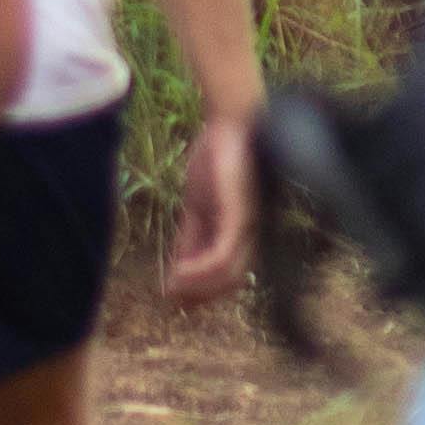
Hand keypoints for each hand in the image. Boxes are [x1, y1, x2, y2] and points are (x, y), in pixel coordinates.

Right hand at [167, 104, 259, 305]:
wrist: (228, 123)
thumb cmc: (216, 160)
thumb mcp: (196, 207)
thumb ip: (189, 239)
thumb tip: (174, 270)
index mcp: (240, 234)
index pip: (227, 275)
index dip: (202, 292)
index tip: (175, 301)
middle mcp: (251, 234)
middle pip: (230, 282)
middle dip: (201, 296)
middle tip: (173, 301)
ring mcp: (249, 225)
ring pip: (229, 274)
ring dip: (198, 287)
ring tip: (174, 287)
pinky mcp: (241, 214)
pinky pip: (224, 253)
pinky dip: (201, 269)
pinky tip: (179, 272)